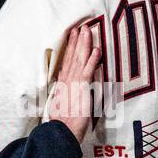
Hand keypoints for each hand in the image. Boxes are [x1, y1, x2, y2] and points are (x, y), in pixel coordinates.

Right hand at [47, 25, 102, 141]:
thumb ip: (64, 94)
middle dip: (77, 41)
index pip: (67, 61)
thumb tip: (64, 88)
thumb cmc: (63, 123)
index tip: (73, 36)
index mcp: (63, 84)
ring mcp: (74, 82)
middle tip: (81, 26)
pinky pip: (88, 70)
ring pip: (79, 59)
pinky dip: (93, 60)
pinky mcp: (81, 88)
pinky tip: (97, 50)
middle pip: (72, 56)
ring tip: (88, 30)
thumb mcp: (60, 105)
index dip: (70, 48)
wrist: (62, 131)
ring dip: (84, 44)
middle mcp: (67, 80)